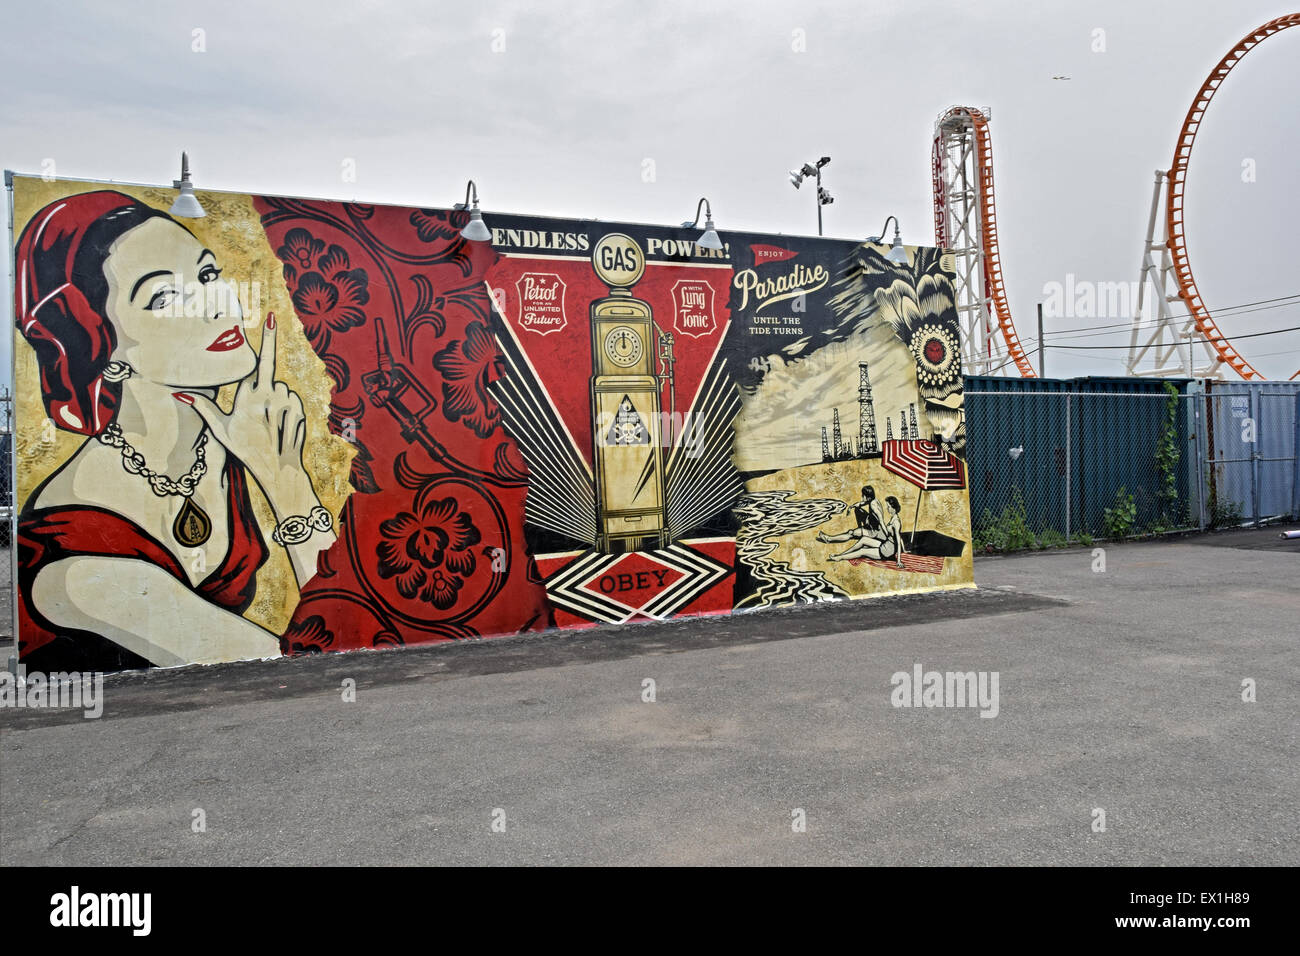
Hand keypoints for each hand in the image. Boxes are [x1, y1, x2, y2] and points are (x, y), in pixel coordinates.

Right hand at [177, 313, 309, 511]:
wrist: (279, 467)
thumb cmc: (246, 449)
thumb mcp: (221, 429)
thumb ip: (203, 407)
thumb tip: (179, 393)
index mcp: (248, 398)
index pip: (250, 366)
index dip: (255, 347)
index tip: (269, 320)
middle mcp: (269, 396)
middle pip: (265, 368)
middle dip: (267, 346)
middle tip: (272, 317)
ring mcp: (287, 401)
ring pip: (277, 386)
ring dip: (271, 395)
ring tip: (266, 419)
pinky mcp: (299, 407)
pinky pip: (289, 396)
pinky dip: (283, 403)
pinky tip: (278, 420)